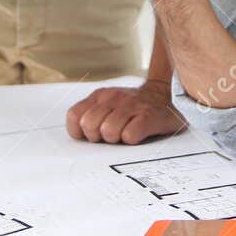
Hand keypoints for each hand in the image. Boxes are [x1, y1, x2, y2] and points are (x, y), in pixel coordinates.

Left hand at [66, 81, 186, 144]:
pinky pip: (130, 135)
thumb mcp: (107, 104)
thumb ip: (90, 115)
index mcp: (100, 96)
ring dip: (116, 139)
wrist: (161, 95)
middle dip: (98, 137)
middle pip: (89, 125)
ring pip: (108, 131)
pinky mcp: (148, 116)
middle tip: (112, 136)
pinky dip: (132, 140)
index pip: (74, 116)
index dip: (81, 132)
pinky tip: (138, 135)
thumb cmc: (133, 107)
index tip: (93, 136)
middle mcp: (113, 98)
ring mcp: (131, 105)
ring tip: (126, 134)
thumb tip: (78, 136)